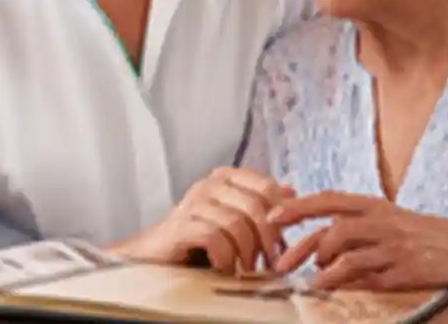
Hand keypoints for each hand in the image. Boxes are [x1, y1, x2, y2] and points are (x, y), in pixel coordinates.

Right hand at [114, 167, 295, 273]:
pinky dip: (225, 258)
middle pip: (255, 206)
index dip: (280, 214)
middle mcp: (208, 185)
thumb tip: (291, 193)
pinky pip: (215, 238)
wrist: (156, 257)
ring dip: (246, 253)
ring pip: (237, 224)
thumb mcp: (235, 220)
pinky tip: (223, 267)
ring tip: (245, 269)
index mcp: (225, 178)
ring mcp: (193, 204)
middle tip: (269, 263)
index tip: (282, 241)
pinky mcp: (180, 227)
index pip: (266, 186)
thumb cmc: (198, 241)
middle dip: (267, 240)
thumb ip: (261, 206)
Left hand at [268, 192, 447, 289]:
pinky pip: (367, 276)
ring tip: (311, 280)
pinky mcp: (406, 270)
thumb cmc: (424, 237)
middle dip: (300, 247)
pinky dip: (345, 283)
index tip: (271, 218)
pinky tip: (332, 290)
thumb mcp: (390, 221)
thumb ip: (355, 227)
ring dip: (322, 268)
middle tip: (279, 265)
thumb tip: (313, 242)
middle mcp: (383, 221)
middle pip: (332, 228)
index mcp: (376, 206)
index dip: (297, 207)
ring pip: (346, 252)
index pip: (329, 200)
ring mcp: (395, 246)